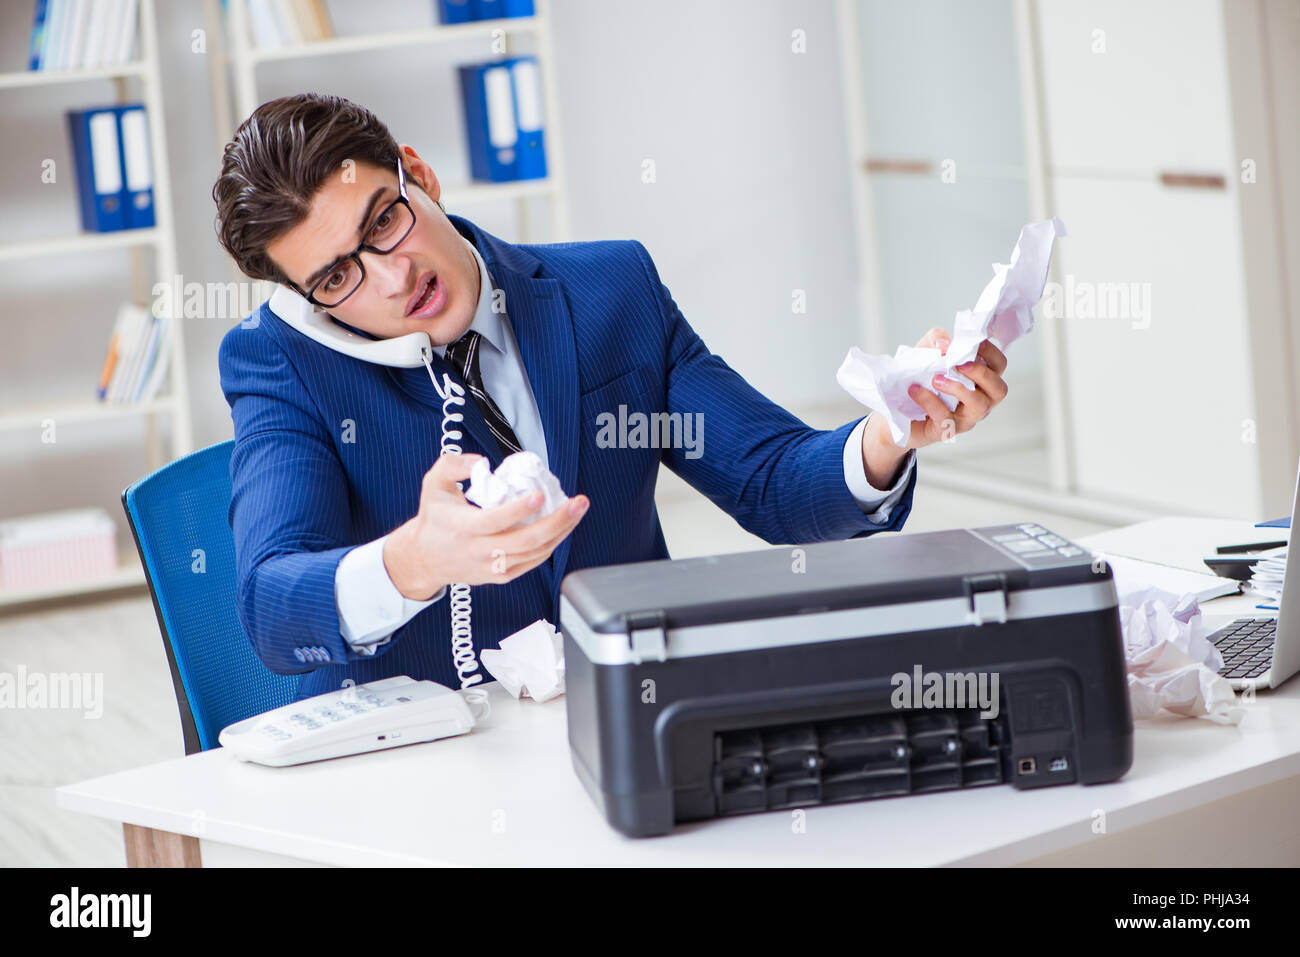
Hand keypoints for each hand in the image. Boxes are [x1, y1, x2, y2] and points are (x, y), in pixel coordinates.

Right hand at [383, 453, 588, 599]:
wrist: (425, 559)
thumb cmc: (434, 519)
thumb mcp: (433, 485)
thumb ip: (453, 465)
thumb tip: (480, 462)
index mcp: (463, 528)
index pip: (496, 521)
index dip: (520, 510)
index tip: (539, 495)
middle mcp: (480, 551)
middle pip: (526, 540)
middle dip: (558, 521)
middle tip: (577, 503)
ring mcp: (493, 567)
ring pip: (535, 553)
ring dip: (562, 532)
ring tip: (577, 511)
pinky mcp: (501, 575)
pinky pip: (533, 562)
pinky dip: (551, 545)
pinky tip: (563, 528)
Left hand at [901, 326, 1008, 448]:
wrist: (897, 410)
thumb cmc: (921, 379)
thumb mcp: (927, 353)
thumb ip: (937, 341)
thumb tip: (943, 344)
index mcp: (981, 381)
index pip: (999, 365)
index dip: (990, 352)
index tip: (972, 343)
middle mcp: (980, 401)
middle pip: (999, 389)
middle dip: (982, 373)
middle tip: (959, 364)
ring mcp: (966, 418)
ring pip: (979, 405)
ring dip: (959, 388)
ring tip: (936, 379)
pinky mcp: (946, 430)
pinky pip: (945, 417)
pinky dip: (930, 401)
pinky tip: (915, 390)